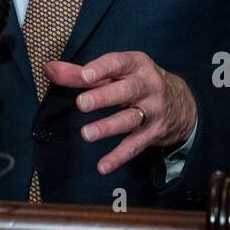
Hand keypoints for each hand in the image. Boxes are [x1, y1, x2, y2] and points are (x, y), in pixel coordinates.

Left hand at [45, 51, 195, 175]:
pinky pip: (135, 146)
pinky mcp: (153, 133)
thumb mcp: (116, 72)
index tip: (85, 75)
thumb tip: (49, 69)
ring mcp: (153, 111)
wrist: (180, 103)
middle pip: (126, 91)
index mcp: (136, 65)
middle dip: (104, 97)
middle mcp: (148, 86)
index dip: (102, 68)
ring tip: (86, 133)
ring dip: (108, 127)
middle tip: (82, 103)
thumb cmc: (137, 82)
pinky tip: (103, 166)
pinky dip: (119, 156)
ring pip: (130, 119)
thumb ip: (80, 73)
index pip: (118, 63)